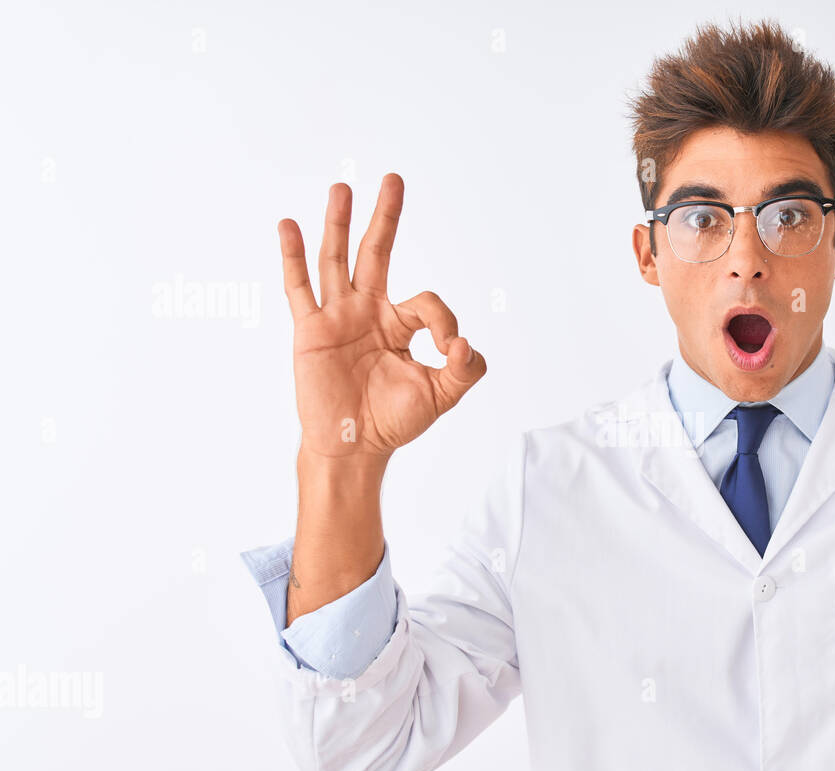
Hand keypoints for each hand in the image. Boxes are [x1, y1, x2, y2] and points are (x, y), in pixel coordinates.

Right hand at [278, 172, 485, 462]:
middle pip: (378, 253)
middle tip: (394, 180)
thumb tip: (465, 344)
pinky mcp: (311, 330)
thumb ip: (464, 371)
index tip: (449, 350)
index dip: (443, 321)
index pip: (427, 303)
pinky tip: (288, 226)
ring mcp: (338, 317)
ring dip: (339, 225)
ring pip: (337, 261)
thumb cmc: (394, 421)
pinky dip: (293, 257)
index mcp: (400, 325)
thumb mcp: (441, 396)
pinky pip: (300, 288)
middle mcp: (368, 312)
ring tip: (342, 188)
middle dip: (386, 218)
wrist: (354, 446)